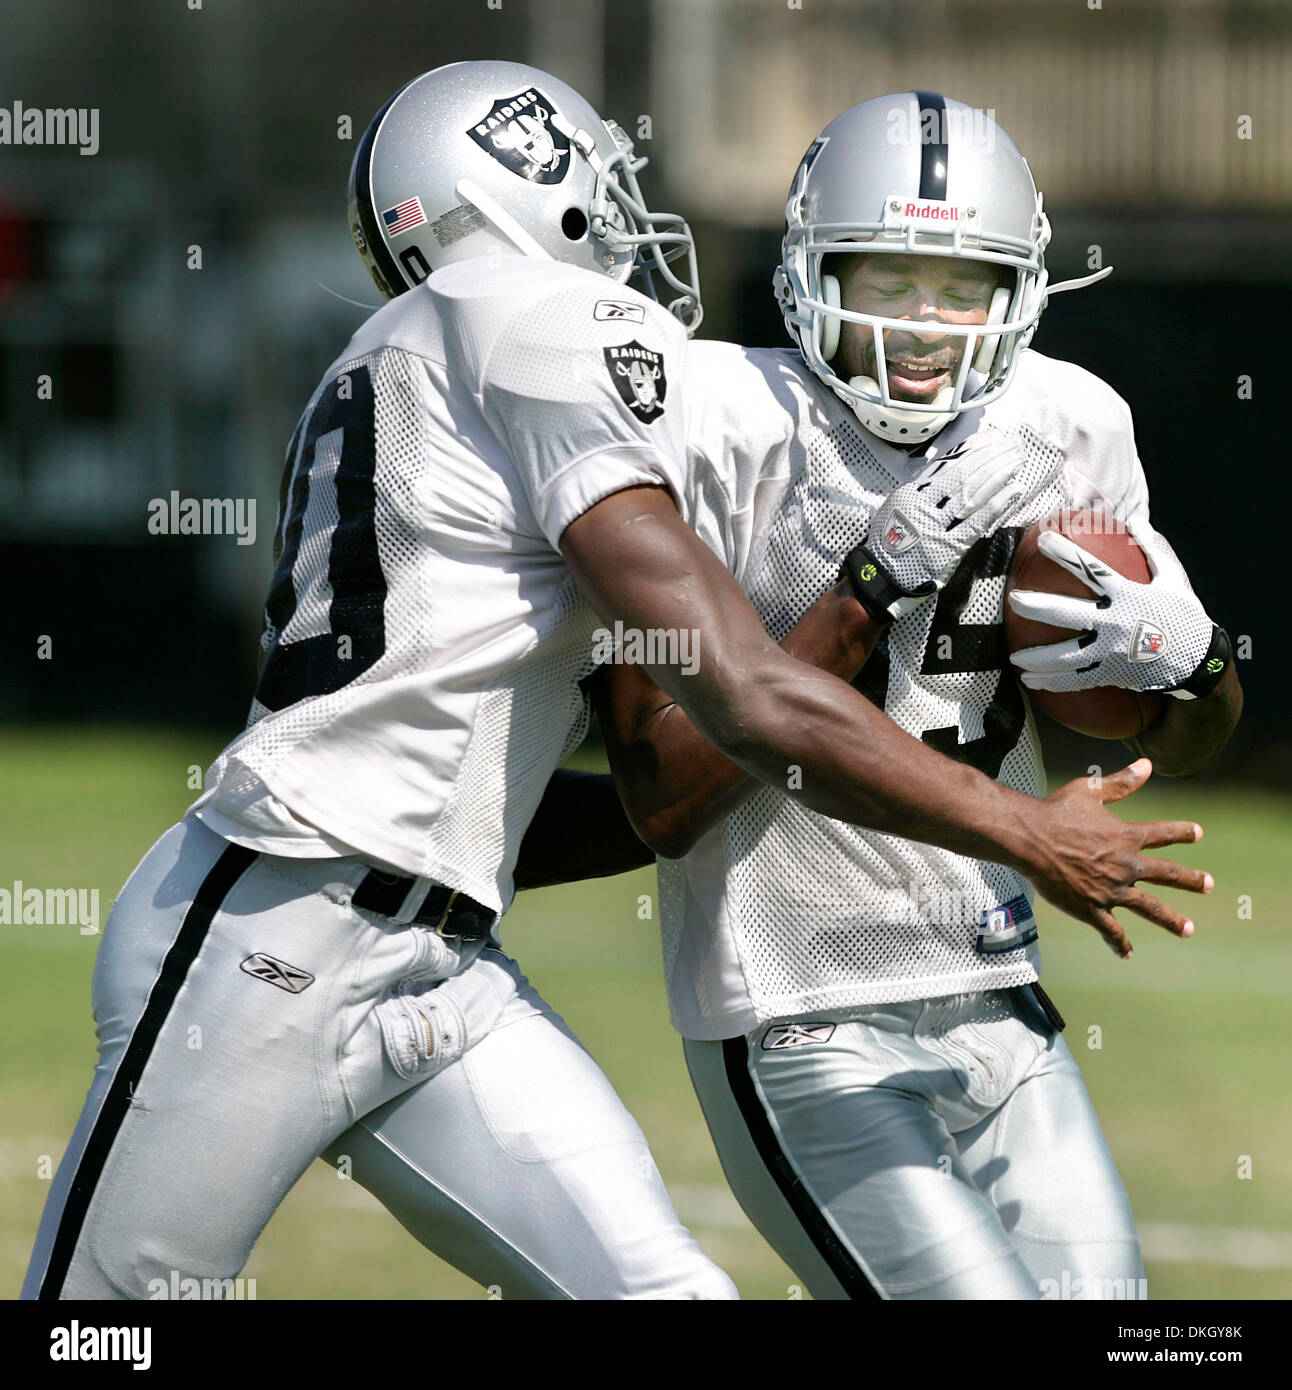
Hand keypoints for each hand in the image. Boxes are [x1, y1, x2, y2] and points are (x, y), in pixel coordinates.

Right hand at [844, 426, 1057, 621]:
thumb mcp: (897, 509)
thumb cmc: (890, 544)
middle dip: (992, 456)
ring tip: (1018, 460)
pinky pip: (978, 522)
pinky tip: (1014, 489)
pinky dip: (998, 504)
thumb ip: (919, 490)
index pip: (946, 465)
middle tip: (1013, 445)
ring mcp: (936, 526)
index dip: (973, 449)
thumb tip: (945, 467)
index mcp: (910, 494)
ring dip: (999, 473)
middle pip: (963, 475)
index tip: (992, 439)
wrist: (883, 578)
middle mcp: (923, 506)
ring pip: (972, 493)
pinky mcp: (950, 546)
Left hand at [1007, 518, 1225, 697]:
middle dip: (1036, 606)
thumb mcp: (1173, 578)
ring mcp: (1111, 652)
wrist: (1200, 662)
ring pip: (1064, 656)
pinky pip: (1075, 681)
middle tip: (1013, 600)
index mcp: (1127, 595)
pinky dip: (1050, 683)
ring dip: (1035, 658)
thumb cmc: (1184, 616)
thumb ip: (1152, 548)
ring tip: (1012, 659)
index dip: (1066, 553)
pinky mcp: (1111, 674)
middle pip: (1066, 614)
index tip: (1042, 540)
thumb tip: (1135, 519)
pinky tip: (1029, 682)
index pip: (1090, 569)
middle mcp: (1115, 623)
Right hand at [1022, 758, 1212, 956]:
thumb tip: (1146, 765)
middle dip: (1190, 880)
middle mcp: (1125, 865)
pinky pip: (1110, 930)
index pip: (1163, 834)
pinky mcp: (1090, 908)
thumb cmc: (1055, 811)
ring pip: (1149, 909)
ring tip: (1188, 928)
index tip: (1197, 833)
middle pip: (1166, 876)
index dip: (1182, 832)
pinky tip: (1127, 953)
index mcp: (1126, 837)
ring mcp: (1110, 890)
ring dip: (1171, 919)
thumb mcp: (1089, 791)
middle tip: (1207, 884)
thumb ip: (1121, 783)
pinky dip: (1119, 943)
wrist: (1029, 838)